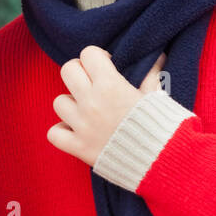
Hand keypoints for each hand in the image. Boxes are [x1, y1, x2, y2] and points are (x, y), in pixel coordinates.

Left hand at [48, 47, 166, 166]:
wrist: (162, 161)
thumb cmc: (161, 126)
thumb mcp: (157, 95)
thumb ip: (152, 74)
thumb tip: (158, 55)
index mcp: (111, 85)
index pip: (88, 54)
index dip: (98, 58)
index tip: (107, 67)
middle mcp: (92, 102)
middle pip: (67, 70)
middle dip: (79, 73)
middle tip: (91, 84)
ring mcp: (82, 125)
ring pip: (58, 102)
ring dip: (71, 104)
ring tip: (86, 110)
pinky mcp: (78, 147)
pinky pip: (53, 133)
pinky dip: (62, 132)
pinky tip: (76, 131)